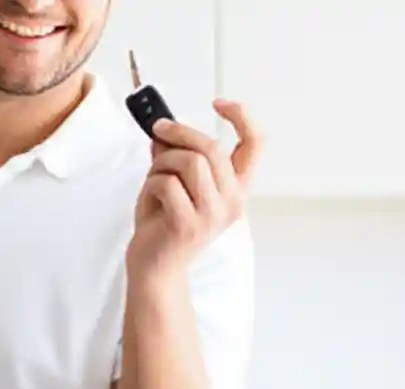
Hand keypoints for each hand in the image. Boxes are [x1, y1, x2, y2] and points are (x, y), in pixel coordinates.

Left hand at [128, 100, 261, 281]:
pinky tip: (150, 202)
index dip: (242, 117)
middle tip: (157, 129)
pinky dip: (150, 185)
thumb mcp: (172, 184)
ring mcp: (212, 214)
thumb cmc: (163, 227)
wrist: (154, 269)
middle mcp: (232, 202)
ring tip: (154, 179)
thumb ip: (174, 156)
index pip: (255, 145)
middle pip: (210, 147)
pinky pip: (166, 183)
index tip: (219, 103)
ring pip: (188, 162)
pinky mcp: (188, 224)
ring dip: (161, 162)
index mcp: (235, 190)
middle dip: (179, 132)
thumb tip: (164, 130)